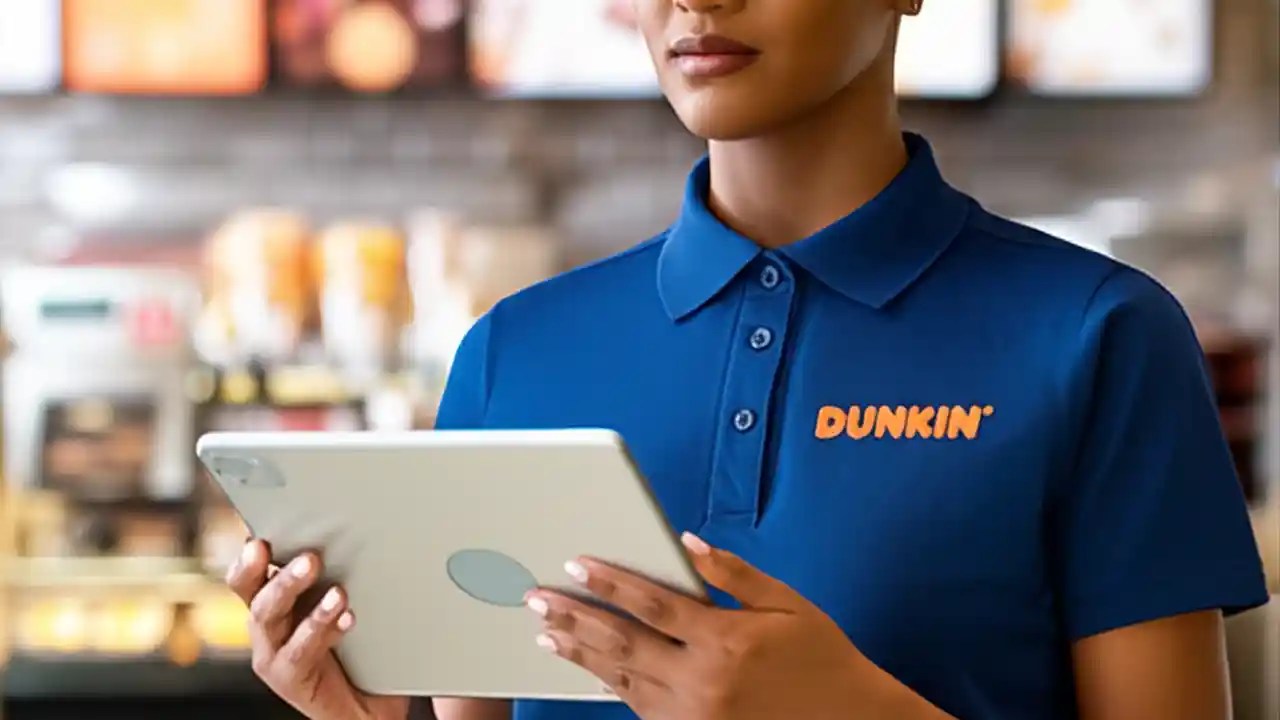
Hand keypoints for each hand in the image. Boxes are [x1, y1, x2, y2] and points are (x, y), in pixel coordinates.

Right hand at [226, 540, 409, 719]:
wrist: (361, 706)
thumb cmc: (353, 650)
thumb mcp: (336, 605)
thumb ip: (331, 575)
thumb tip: (353, 530)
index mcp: (273, 605)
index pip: (248, 576)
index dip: (248, 559)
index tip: (261, 539)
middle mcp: (266, 630)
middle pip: (257, 597)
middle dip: (281, 576)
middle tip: (311, 558)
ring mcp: (274, 656)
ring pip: (270, 621)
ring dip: (298, 600)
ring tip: (335, 590)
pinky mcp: (290, 680)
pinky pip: (300, 652)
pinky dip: (321, 631)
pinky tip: (347, 619)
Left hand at [525, 534, 948, 719]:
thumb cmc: (823, 660)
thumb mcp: (789, 607)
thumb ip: (734, 575)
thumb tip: (687, 542)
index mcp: (727, 641)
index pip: (653, 604)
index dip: (610, 582)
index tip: (575, 564)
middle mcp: (703, 681)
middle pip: (623, 644)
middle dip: (575, 618)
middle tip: (537, 600)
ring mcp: (695, 715)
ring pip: (622, 680)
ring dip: (582, 654)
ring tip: (547, 634)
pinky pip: (641, 709)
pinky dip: (611, 687)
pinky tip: (588, 671)